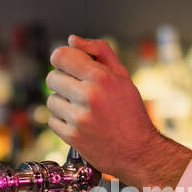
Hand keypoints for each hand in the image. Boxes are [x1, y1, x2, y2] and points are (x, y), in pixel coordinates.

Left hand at [45, 35, 164, 187]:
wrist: (139, 152)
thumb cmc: (131, 112)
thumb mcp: (123, 77)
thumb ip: (100, 52)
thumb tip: (72, 40)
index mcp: (102, 78)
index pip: (61, 55)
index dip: (61, 58)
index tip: (66, 65)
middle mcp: (89, 96)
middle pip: (52, 77)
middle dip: (62, 81)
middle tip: (77, 90)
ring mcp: (79, 118)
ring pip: (51, 100)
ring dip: (62, 104)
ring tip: (82, 110)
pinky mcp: (72, 137)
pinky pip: (52, 121)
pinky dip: (63, 122)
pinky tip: (80, 124)